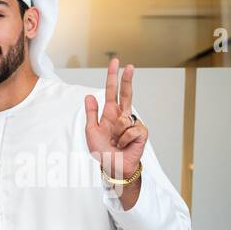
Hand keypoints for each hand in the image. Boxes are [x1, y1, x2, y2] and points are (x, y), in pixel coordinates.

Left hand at [84, 57, 147, 185]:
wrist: (113, 166)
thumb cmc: (103, 151)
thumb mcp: (91, 131)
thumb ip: (92, 113)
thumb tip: (89, 96)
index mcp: (111, 113)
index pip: (113, 92)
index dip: (114, 77)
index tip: (116, 62)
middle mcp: (123, 116)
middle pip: (127, 93)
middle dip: (127, 79)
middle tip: (129, 65)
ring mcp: (134, 123)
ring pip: (123, 119)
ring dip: (116, 133)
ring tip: (115, 142)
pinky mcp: (141, 132)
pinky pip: (129, 130)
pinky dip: (123, 139)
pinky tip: (123, 145)